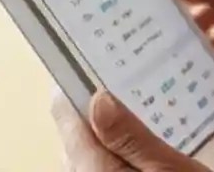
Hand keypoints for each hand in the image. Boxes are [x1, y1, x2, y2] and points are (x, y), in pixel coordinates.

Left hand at [53, 90, 208, 171]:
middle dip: (101, 106)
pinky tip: (150, 150)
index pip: (63, 110)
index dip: (77, 79)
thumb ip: (131, 137)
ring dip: (114, 132)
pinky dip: (120, 155)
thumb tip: (96, 98)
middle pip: (76, 131)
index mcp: (88, 169)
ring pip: (91, 152)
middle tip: (136, 78)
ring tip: (150, 109)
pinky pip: (102, 168)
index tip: (99, 53)